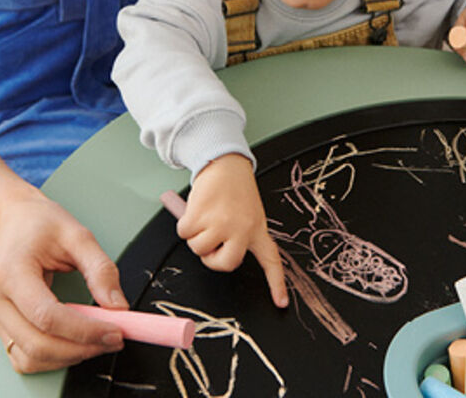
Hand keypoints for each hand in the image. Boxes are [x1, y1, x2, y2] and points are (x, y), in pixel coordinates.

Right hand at [0, 193, 128, 373]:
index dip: (84, 330)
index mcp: (11, 272)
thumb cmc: (39, 222)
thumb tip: (117, 306)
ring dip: (67, 357)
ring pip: (28, 358)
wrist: (14, 219)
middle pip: (36, 344)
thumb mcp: (77, 234)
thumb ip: (100, 269)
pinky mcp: (0, 325)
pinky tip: (74, 342)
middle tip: (112, 339)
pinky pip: (23, 356)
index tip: (114, 331)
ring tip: (97, 341)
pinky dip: (52, 357)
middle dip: (80, 348)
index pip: (47, 316)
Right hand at [178, 154, 288, 307]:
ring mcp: (221, 223)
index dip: (277, 284)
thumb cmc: (234, 189)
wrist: (224, 162)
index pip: (271, 261)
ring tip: (206, 214)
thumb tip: (211, 254)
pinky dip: (184, 223)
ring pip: (198, 248)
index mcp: (257, 229)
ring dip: (196, 234)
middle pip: (224, 264)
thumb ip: (237, 234)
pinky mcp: (201, 215)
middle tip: (210, 240)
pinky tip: (196, 208)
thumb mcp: (247, 211)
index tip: (281, 304)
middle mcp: (242, 229)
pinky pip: (184, 233)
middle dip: (211, 257)